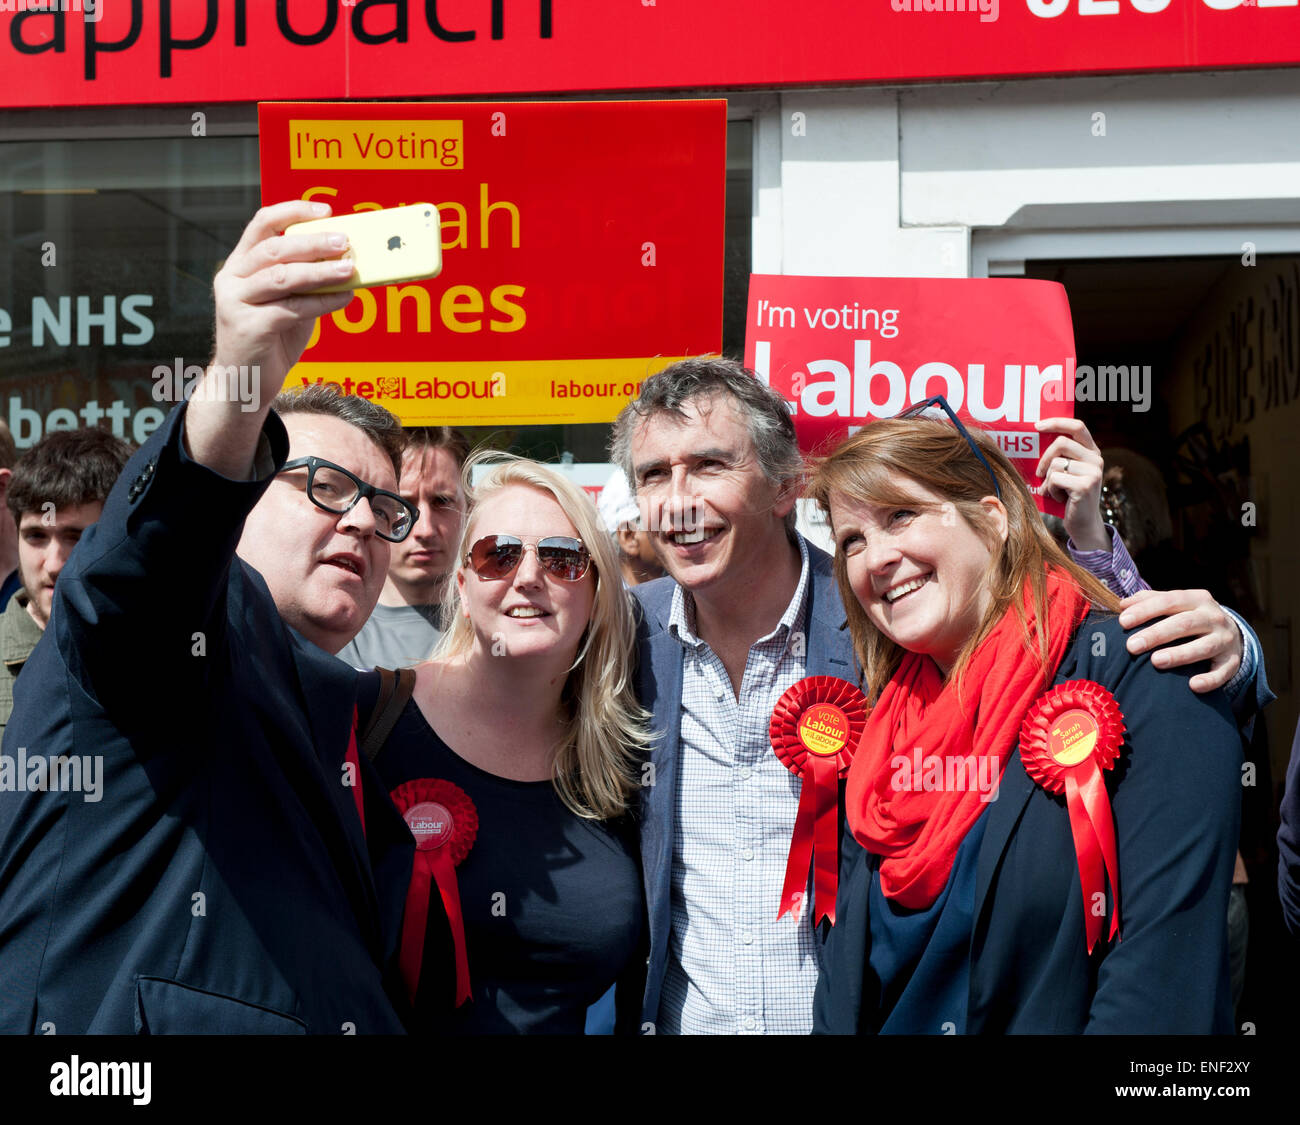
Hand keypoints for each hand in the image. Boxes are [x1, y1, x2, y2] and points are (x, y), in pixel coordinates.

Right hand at [187, 202, 357, 476]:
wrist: (245, 384)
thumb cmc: (271, 340)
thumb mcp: (288, 303)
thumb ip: (306, 282)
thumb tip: (346, 261)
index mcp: (240, 265)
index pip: (261, 225)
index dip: (292, 212)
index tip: (325, 210)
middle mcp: (231, 279)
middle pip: (274, 249)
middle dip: (312, 242)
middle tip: (345, 242)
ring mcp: (235, 303)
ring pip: (281, 277)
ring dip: (320, 271)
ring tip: (350, 268)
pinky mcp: (248, 328)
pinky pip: (291, 309)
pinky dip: (321, 302)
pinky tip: (344, 299)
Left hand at [1034, 417, 1107, 550]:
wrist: (1082, 524)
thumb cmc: (1068, 496)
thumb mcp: (1066, 473)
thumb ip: (1059, 457)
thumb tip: (1033, 440)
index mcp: (1092, 452)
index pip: (1077, 426)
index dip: (1057, 422)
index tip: (1037, 426)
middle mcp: (1096, 459)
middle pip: (1061, 443)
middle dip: (1044, 458)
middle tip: (1039, 473)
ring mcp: (1093, 472)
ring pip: (1055, 464)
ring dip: (1047, 480)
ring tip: (1054, 491)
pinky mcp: (1085, 485)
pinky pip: (1054, 479)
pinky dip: (1049, 490)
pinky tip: (1058, 498)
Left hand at [1119, 588, 1242, 692]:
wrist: (1230, 633)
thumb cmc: (1189, 617)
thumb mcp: (1175, 605)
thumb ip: (1149, 601)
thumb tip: (1123, 605)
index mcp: (1197, 599)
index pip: (1169, 601)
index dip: (1145, 610)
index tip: (1122, 622)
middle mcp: (1214, 617)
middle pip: (1184, 623)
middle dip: (1156, 634)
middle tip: (1131, 646)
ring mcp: (1225, 639)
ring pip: (1204, 647)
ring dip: (1180, 654)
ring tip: (1155, 661)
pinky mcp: (1232, 661)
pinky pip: (1223, 671)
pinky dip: (1210, 679)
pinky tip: (1193, 685)